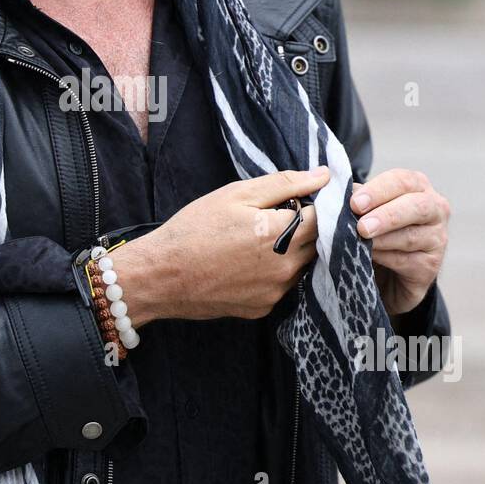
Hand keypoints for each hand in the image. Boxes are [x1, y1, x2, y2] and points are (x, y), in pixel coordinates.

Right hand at [110, 167, 329, 325]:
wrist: (161, 276)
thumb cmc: (194, 230)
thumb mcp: (236, 195)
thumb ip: (285, 183)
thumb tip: (323, 175)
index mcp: (282, 235)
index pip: (323, 217)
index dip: (312, 204)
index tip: (295, 200)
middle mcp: (286, 268)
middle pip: (317, 243)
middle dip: (304, 228)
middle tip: (273, 218)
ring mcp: (275, 292)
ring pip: (302, 266)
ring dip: (292, 251)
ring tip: (256, 241)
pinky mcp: (263, 308)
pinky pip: (281, 286)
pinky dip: (274, 272)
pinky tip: (246, 263)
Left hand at [350, 169, 449, 315]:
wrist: (388, 272)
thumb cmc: (376, 231)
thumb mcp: (365, 211)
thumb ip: (357, 198)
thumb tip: (337, 189)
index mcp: (417, 187)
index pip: (402, 181)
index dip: (378, 190)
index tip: (355, 203)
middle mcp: (435, 209)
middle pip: (416, 206)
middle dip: (387, 215)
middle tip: (362, 226)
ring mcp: (437, 238)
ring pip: (411, 236)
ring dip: (383, 239)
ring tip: (361, 242)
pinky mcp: (431, 266)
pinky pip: (408, 261)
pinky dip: (386, 258)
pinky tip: (370, 258)